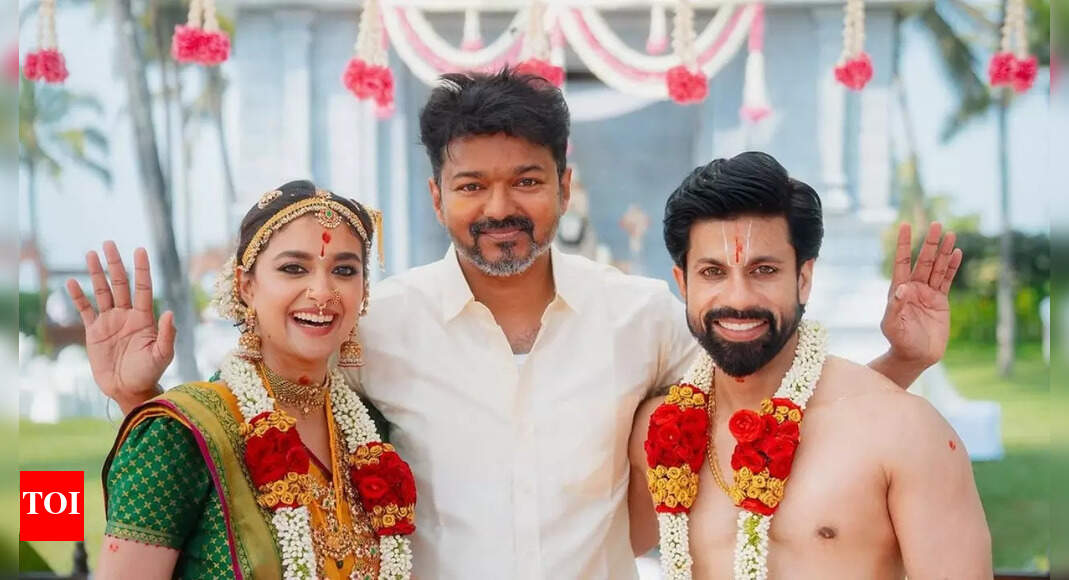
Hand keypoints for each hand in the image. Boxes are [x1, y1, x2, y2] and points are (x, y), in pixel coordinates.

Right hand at [66, 242, 172, 410]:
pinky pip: (85, 310)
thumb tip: (170, 312)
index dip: (142, 269)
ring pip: (102, 292)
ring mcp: (110, 321)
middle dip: (115, 264)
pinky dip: (79, 297)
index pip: (143, 288)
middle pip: (120, 284)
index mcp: (145, 317)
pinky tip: (72, 282)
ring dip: (96, 273)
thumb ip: (167, 334)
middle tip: (109, 243)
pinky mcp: (94, 332)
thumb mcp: (163, 355)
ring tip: (91, 254)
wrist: (129, 389)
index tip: (140, 250)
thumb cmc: (149, 372)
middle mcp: (127, 315)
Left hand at [880, 222, 962, 368]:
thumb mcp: (892, 325)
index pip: (902, 262)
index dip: (904, 244)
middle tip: (937, 224)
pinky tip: (957, 253)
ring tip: (951, 234)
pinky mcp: (940, 301)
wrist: (916, 356)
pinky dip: (953, 267)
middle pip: (923, 261)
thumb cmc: (899, 341)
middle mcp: (913, 288)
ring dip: (944, 251)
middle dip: (930, 243)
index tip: (905, 225)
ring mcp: (927, 293)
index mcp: (898, 290)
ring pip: (937, 268)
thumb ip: (895, 306)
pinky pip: (947, 280)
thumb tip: (902, 288)